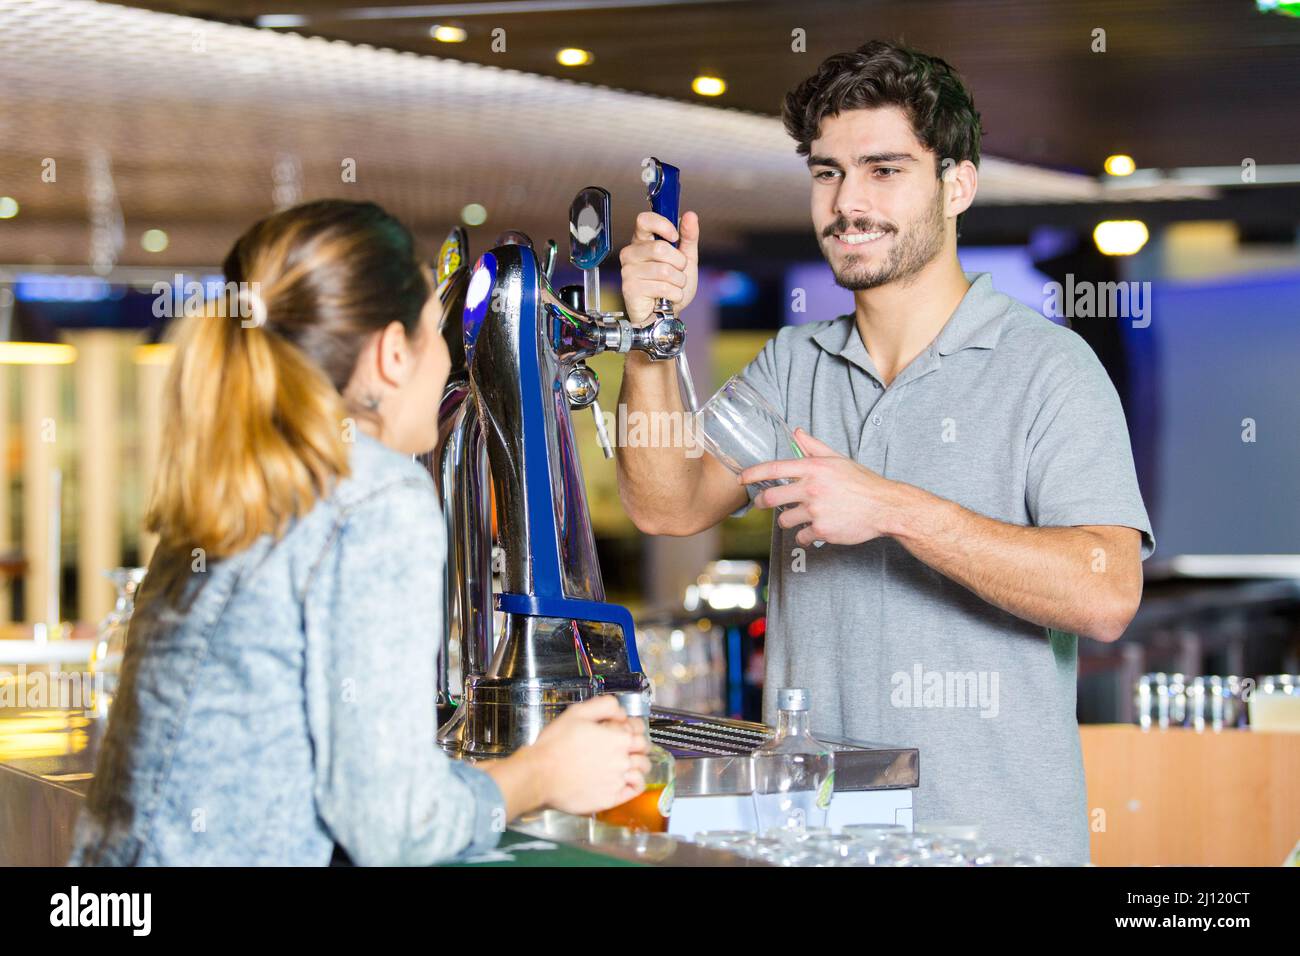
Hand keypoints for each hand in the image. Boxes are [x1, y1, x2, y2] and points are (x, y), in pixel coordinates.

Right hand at [526, 695, 650, 815]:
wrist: (540, 774)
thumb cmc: (555, 744)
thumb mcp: (577, 713)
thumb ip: (605, 706)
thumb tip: (621, 713)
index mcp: (618, 738)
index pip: (640, 730)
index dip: (633, 726)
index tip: (625, 729)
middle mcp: (622, 760)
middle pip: (644, 750)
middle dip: (638, 745)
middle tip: (627, 746)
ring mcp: (618, 781)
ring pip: (642, 770)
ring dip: (638, 763)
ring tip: (627, 763)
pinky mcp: (610, 798)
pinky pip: (634, 790)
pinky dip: (635, 783)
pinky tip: (626, 780)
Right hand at [618, 210, 699, 325]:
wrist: (665, 315)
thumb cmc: (671, 286)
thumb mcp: (686, 259)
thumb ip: (689, 237)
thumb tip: (691, 215)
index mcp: (643, 241)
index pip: (644, 220)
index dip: (662, 225)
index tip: (675, 236)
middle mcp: (632, 253)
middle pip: (660, 248)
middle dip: (679, 263)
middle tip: (678, 272)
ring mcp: (629, 271)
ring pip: (664, 270)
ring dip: (678, 281)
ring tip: (673, 287)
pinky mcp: (630, 288)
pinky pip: (662, 287)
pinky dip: (674, 294)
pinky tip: (668, 298)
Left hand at [740, 428, 912, 547]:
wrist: (884, 507)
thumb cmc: (862, 482)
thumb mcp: (838, 459)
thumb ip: (814, 446)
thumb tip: (796, 432)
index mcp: (813, 468)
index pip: (774, 468)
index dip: (753, 474)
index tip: (741, 478)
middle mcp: (811, 488)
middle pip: (770, 497)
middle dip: (763, 502)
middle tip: (763, 503)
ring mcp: (815, 511)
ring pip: (784, 519)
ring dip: (788, 519)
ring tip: (801, 516)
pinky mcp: (822, 531)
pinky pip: (801, 536)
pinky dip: (805, 535)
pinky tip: (816, 529)